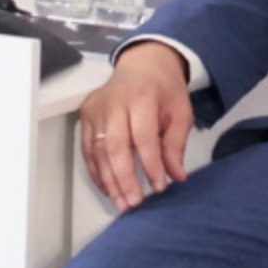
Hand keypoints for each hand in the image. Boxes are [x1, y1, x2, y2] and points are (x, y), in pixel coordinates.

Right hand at [81, 43, 202, 208]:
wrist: (143, 66)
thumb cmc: (163, 89)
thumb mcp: (181, 112)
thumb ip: (176, 144)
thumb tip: (176, 175)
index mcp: (142, 97)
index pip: (143, 137)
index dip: (151, 165)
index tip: (159, 186)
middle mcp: (114, 102)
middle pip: (115, 146)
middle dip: (124, 178)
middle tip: (134, 202)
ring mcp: (97, 109)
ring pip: (98, 151)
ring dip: (108, 180)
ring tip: (121, 202)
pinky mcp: (86, 116)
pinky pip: (88, 150)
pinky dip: (97, 172)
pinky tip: (108, 188)